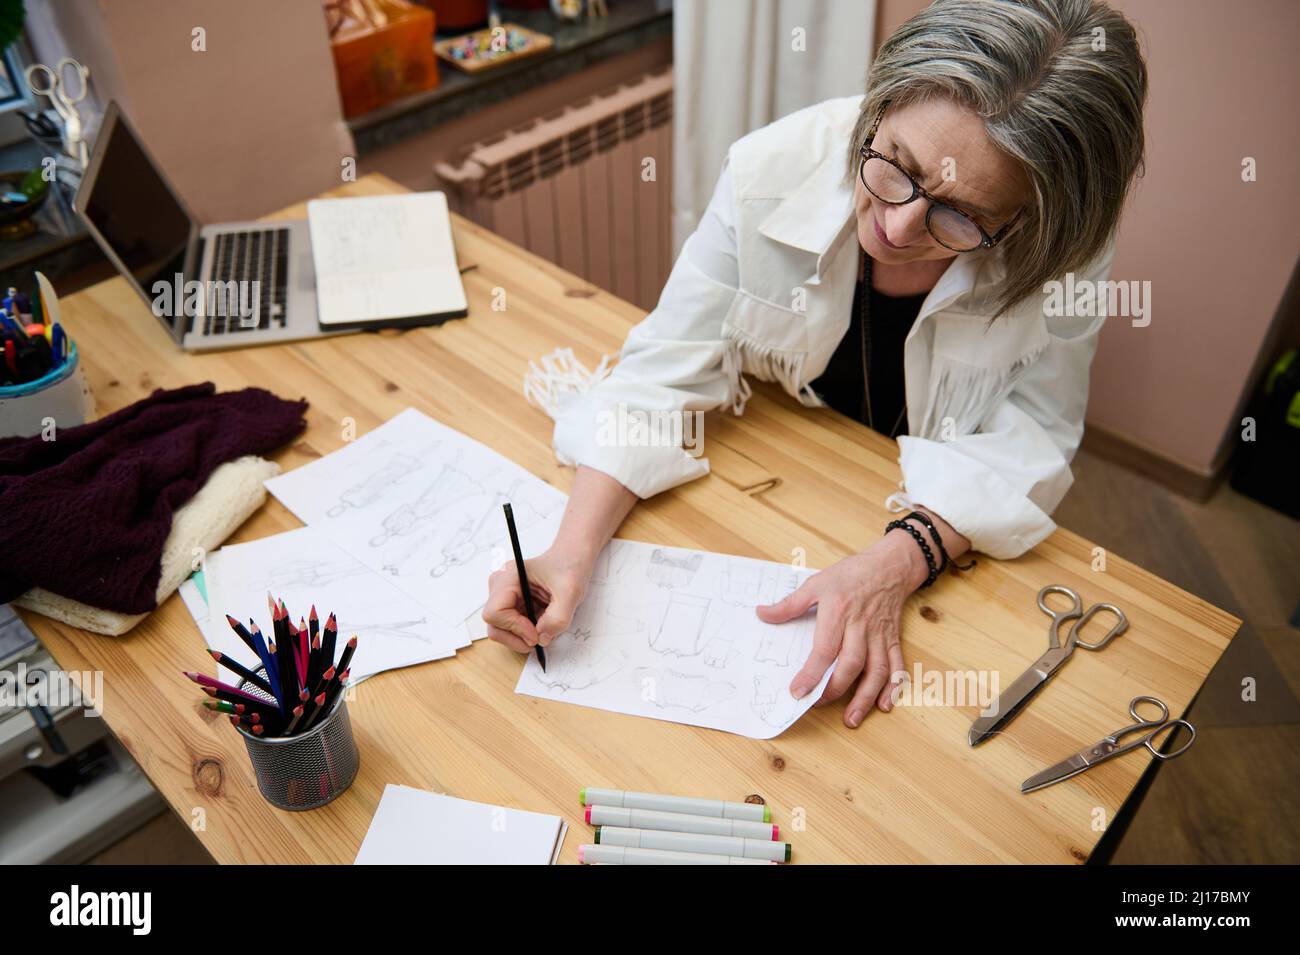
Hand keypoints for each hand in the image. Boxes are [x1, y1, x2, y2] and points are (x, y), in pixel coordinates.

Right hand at [482, 546, 594, 652]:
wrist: (572, 560)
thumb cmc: (569, 567)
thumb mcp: (571, 592)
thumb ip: (558, 618)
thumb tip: (542, 638)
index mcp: (510, 576)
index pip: (495, 612)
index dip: (514, 628)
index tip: (535, 633)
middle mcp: (501, 585)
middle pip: (494, 624)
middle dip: (516, 637)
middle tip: (539, 639)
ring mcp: (504, 596)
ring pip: (500, 629)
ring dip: (521, 637)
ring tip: (543, 630)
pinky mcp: (512, 604)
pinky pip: (510, 627)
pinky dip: (525, 633)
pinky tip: (541, 624)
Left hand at [757, 528, 930, 727]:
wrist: (889, 565)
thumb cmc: (851, 574)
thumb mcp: (816, 583)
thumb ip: (789, 604)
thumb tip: (762, 614)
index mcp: (838, 612)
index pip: (825, 649)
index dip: (811, 673)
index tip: (798, 691)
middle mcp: (860, 626)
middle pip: (851, 664)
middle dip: (834, 689)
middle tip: (816, 705)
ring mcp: (879, 635)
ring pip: (876, 670)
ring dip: (865, 697)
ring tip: (851, 718)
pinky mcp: (892, 639)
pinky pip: (897, 666)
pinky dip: (894, 687)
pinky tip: (884, 704)